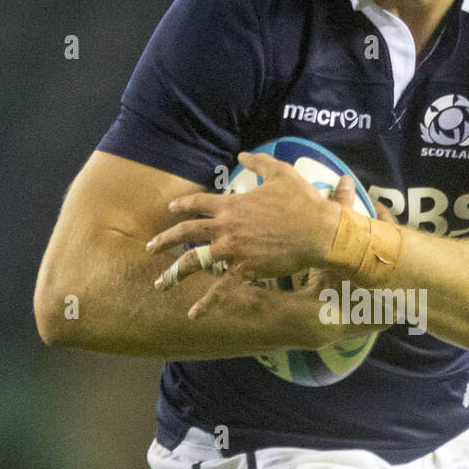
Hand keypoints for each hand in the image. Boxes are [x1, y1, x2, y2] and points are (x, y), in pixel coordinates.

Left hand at [147, 151, 348, 296]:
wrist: (318, 230)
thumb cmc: (303, 201)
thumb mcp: (281, 173)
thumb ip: (259, 162)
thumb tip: (243, 154)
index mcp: (232, 204)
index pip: (198, 203)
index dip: (182, 206)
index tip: (171, 211)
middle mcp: (226, 227)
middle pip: (186, 232)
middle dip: (165, 240)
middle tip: (149, 248)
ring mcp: (233, 249)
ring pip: (195, 262)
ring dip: (174, 273)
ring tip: (159, 284)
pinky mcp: (246, 269)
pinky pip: (221, 289)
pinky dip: (206, 303)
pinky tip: (193, 315)